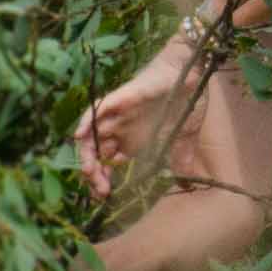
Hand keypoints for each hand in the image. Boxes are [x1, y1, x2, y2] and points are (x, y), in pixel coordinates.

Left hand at [74, 39, 205, 191]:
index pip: (107, 164)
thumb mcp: (184, 138)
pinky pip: (97, 108)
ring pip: (91, 134)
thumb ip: (181, 159)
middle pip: (94, 153)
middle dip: (93, 173)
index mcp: (131, 141)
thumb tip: (185, 182)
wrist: (192, 73)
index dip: (102, 180)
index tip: (104, 196)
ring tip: (88, 172)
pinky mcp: (121, 98)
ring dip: (85, 153)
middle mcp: (120, 129)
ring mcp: (118, 114)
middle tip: (99, 190)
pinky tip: (79, 134)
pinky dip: (86, 120)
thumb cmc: (186, 103)